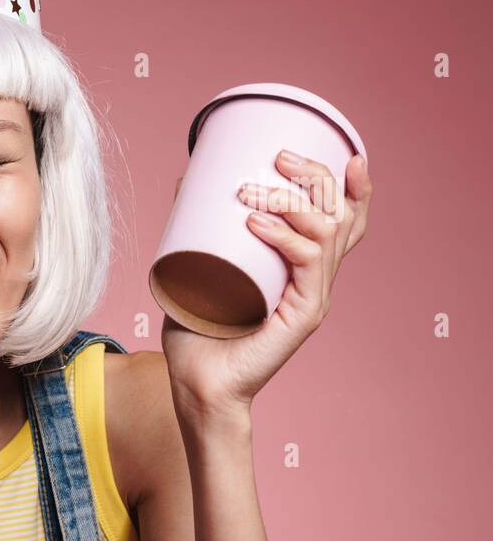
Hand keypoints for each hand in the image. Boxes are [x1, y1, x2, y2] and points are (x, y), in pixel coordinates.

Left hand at [162, 149, 372, 418]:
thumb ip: (198, 227)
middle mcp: (315, 280)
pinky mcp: (301, 316)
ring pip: (327, 233)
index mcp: (302, 269)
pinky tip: (255, 222)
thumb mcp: (198, 266)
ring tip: (247, 192)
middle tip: (279, 158)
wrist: (196, 386)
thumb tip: (189, 176)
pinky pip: (306, 265)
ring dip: (290, 201)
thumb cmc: (196, 331)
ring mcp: (311, 297)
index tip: (341, 153)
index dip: (352, 186)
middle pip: (342, 215)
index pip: (345, 221)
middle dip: (316, 177)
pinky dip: (284, 237)